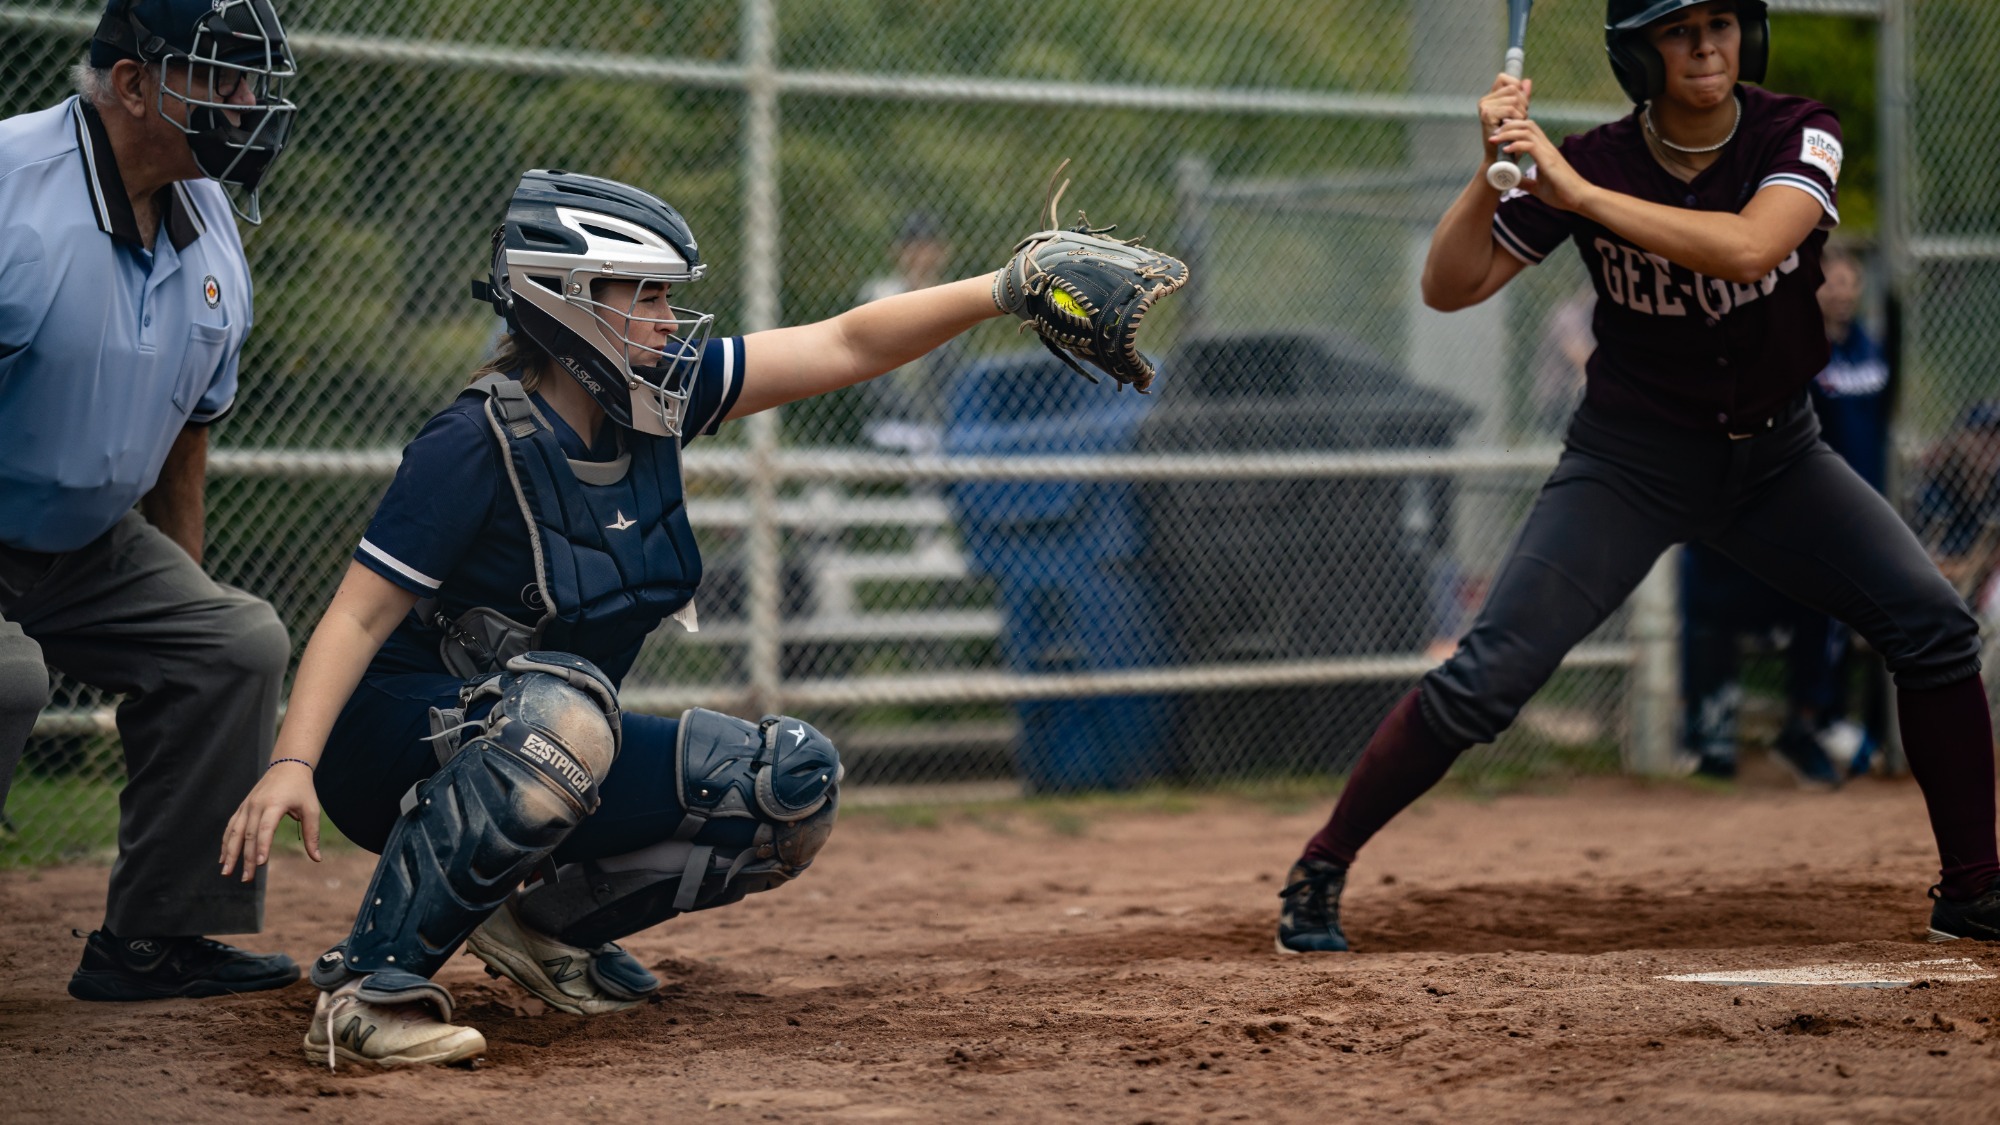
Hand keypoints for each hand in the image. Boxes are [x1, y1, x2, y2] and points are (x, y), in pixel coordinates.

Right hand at [220, 759, 322, 880]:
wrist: (287, 766)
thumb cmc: (302, 789)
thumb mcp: (312, 809)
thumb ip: (312, 834)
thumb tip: (317, 859)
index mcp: (274, 804)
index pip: (266, 828)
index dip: (263, 846)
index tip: (261, 863)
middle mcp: (256, 805)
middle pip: (249, 835)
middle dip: (247, 858)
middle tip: (247, 879)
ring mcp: (246, 806)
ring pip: (234, 832)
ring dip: (230, 853)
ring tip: (226, 872)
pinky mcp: (242, 808)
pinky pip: (231, 827)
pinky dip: (225, 843)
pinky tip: (223, 858)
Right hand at [1478, 73, 1532, 163]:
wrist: (1501, 157)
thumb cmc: (1510, 137)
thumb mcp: (1518, 113)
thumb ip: (1522, 97)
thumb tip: (1527, 81)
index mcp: (1490, 98)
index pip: (1504, 78)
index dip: (1516, 86)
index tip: (1519, 102)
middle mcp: (1484, 100)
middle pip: (1512, 88)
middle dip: (1523, 102)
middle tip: (1520, 117)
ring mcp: (1484, 107)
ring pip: (1513, 98)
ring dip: (1521, 112)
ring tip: (1516, 123)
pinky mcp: (1486, 115)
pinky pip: (1510, 109)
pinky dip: (1517, 117)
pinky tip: (1513, 126)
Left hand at [1490, 117, 1593, 211]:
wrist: (1578, 198)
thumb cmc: (1561, 192)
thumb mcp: (1537, 187)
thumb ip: (1525, 182)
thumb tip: (1512, 182)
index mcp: (1544, 151)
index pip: (1529, 130)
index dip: (1513, 127)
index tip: (1499, 132)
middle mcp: (1546, 147)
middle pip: (1526, 125)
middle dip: (1508, 125)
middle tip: (1494, 134)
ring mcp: (1548, 152)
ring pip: (1527, 131)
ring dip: (1508, 133)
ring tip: (1495, 139)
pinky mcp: (1548, 160)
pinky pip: (1530, 146)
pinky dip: (1516, 145)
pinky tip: (1506, 149)